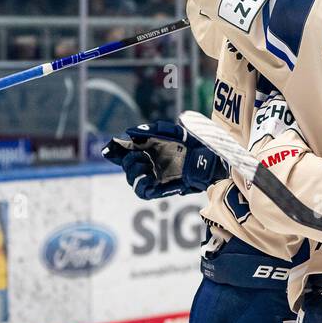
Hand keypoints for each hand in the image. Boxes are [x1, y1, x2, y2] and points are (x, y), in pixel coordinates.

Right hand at [101, 120, 226, 198]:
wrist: (211, 157)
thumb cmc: (195, 143)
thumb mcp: (173, 132)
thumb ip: (151, 131)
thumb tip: (129, 133)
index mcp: (150, 149)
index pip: (126, 151)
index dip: (115, 150)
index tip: (111, 147)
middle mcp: (150, 164)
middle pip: (126, 166)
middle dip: (127, 160)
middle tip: (138, 155)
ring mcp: (155, 177)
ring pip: (132, 179)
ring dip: (132, 171)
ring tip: (144, 164)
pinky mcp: (161, 189)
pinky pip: (142, 192)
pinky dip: (140, 184)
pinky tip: (147, 177)